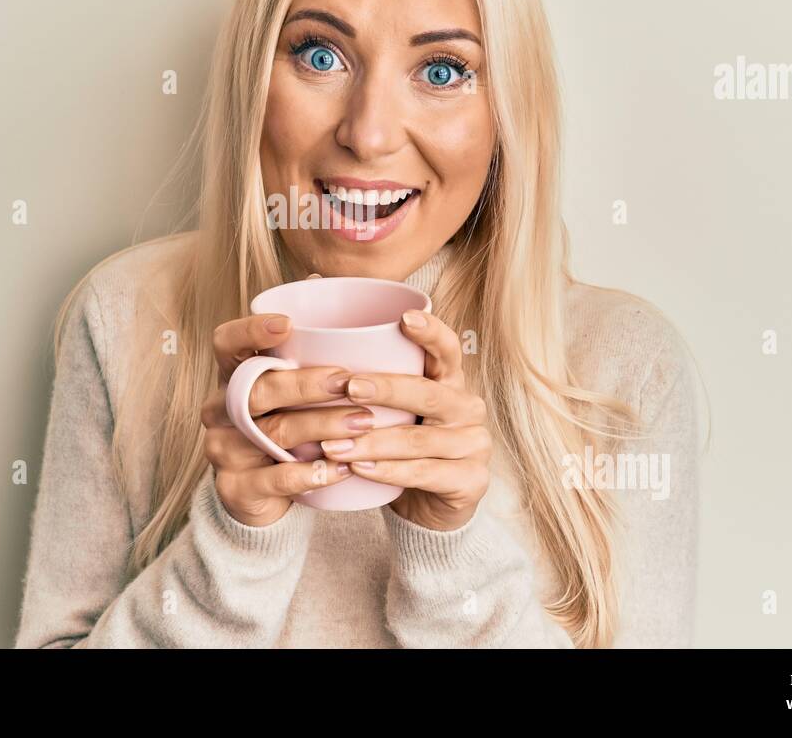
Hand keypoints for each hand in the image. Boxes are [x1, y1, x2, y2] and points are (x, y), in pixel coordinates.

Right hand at [200, 312, 369, 526]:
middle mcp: (219, 409)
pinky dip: (311, 474)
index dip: (251, 331)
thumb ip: (302, 342)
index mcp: (231, 376)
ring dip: (322, 426)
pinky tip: (343, 467)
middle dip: (307, 384)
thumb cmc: (285, 424)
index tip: (287, 325)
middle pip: (258, 390)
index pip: (226, 344)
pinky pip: (274, 479)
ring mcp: (223, 449)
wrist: (261, 494)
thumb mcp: (288, 385)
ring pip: (272, 434)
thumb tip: (319, 280)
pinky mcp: (235, 488)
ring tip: (364, 422)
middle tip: (350, 381)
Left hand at [319, 310, 490, 530]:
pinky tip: (359, 469)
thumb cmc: (399, 443)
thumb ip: (364, 363)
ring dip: (373, 441)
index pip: (448, 349)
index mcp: (450, 381)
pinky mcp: (471, 482)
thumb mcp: (387, 405)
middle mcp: (467, 408)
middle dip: (387, 389)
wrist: (427, 506)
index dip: (430, 332)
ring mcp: (474, 446)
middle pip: (429, 394)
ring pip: (419, 440)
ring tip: (333, 443)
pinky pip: (424, 474)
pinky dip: (388, 472)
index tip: (404, 319)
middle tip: (349, 386)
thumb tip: (317, 284)